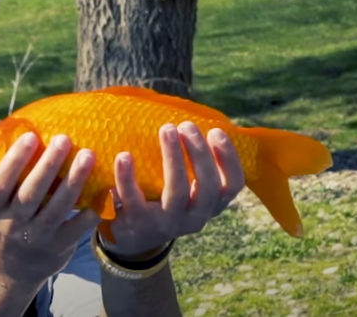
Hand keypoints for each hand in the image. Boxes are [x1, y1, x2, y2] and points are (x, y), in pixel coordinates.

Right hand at [0, 132, 100, 287]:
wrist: (10, 270)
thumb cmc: (6, 222)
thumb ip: (7, 178)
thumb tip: (27, 135)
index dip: (14, 160)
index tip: (30, 136)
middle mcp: (12, 224)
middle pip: (32, 192)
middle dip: (49, 164)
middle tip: (64, 139)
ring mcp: (37, 237)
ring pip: (58, 207)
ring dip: (75, 180)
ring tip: (89, 155)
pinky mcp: (59, 247)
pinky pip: (79, 227)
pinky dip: (93, 209)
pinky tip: (106, 190)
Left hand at [101, 121, 244, 256]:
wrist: (130, 238)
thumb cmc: (161, 199)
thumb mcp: (184, 188)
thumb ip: (192, 164)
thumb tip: (193, 118)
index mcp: (209, 206)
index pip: (232, 185)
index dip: (229, 159)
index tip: (216, 131)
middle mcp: (194, 218)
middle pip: (207, 186)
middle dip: (198, 152)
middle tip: (186, 125)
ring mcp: (166, 224)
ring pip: (176, 191)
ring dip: (173, 157)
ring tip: (166, 129)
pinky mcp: (138, 225)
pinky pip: (133, 199)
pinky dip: (127, 176)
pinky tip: (124, 155)